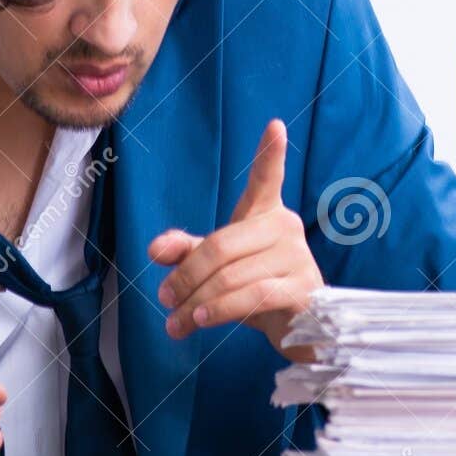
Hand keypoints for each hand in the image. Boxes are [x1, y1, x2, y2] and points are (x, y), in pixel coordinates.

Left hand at [147, 118, 322, 356]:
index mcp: (265, 214)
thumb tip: (154, 249)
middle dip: (186, 275)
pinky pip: (252, 296)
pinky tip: (202, 320)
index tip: (275, 126)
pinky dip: (220, 309)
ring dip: (196, 302)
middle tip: (164, 298)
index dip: (271, 154)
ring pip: (232, 276)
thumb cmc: (254, 287)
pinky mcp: (302, 289)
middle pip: (221, 245)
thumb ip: (185, 251)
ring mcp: (297, 258)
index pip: (267, 180)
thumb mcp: (216, 266)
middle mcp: (285, 228)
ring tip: (176, 323)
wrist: (295, 328)